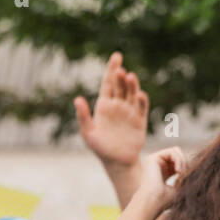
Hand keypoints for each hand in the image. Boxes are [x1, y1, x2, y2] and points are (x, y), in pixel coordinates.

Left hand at [74, 51, 149, 167]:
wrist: (117, 162)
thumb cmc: (100, 148)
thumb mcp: (88, 133)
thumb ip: (83, 116)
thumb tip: (77, 99)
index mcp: (104, 105)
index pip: (108, 82)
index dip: (112, 69)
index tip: (117, 56)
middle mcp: (118, 105)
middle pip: (121, 86)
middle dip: (121, 77)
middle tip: (121, 71)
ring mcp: (130, 112)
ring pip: (132, 93)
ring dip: (132, 85)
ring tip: (130, 77)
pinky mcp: (140, 120)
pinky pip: (142, 107)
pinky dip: (142, 100)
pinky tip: (140, 95)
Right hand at [133, 146, 186, 216]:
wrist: (153, 203)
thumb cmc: (164, 201)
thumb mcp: (178, 187)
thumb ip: (185, 177)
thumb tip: (197, 169)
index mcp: (162, 173)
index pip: (178, 162)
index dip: (186, 167)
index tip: (188, 178)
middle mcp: (157, 165)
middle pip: (178, 155)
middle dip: (186, 163)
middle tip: (185, 175)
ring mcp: (154, 161)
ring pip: (176, 151)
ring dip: (183, 161)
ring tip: (182, 173)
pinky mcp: (153, 158)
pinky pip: (172, 151)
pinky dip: (179, 159)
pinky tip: (179, 171)